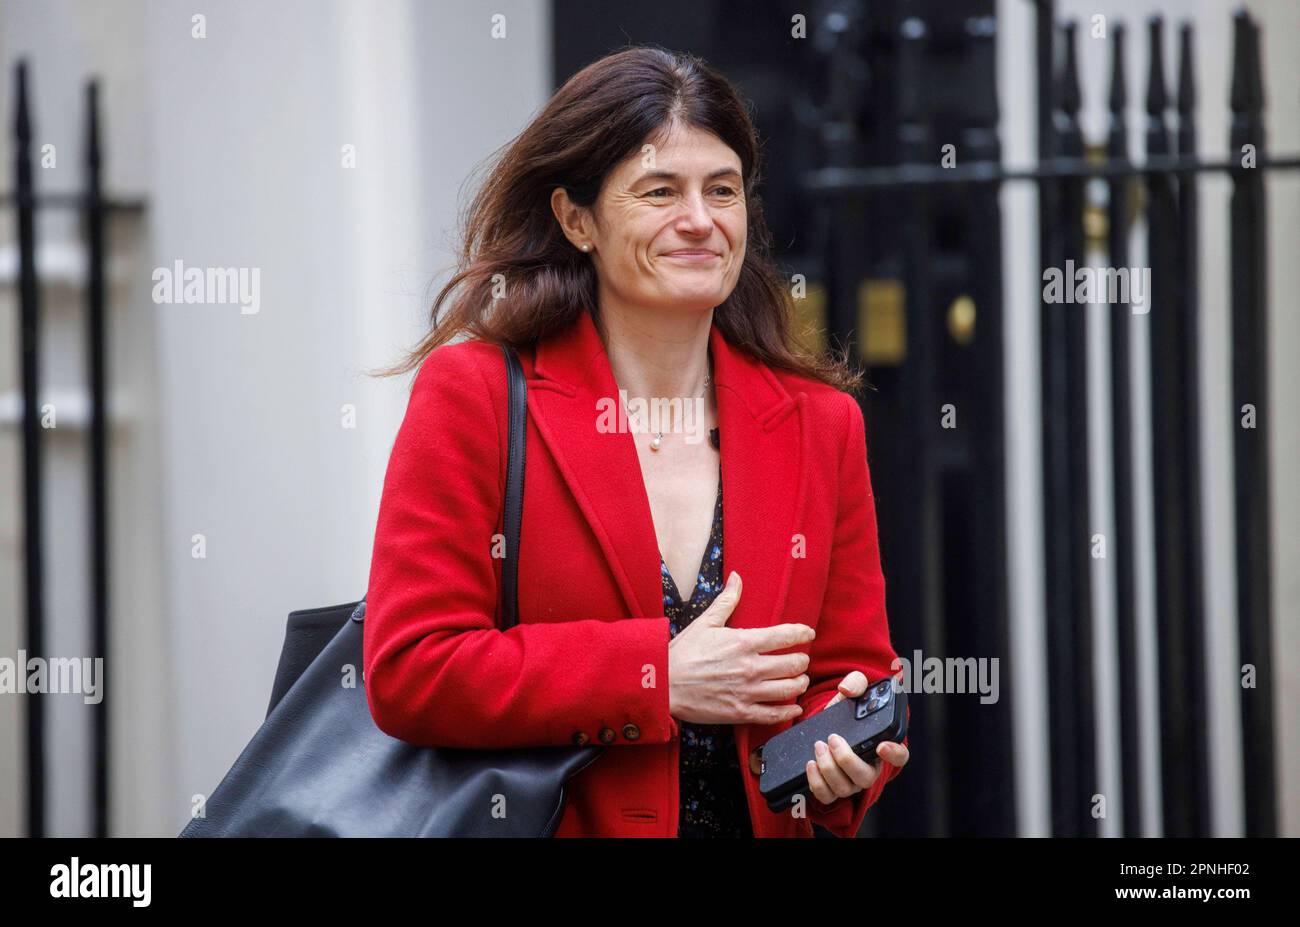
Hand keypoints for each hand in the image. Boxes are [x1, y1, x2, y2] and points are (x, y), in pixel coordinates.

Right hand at [667, 571, 816, 725]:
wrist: (663, 686)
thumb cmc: (682, 654)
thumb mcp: (705, 623)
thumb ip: (726, 601)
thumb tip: (737, 577)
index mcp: (743, 642)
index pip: (785, 636)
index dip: (802, 633)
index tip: (808, 633)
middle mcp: (750, 667)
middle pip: (794, 664)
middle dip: (802, 661)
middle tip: (801, 660)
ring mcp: (747, 692)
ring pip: (789, 689)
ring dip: (799, 683)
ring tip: (799, 680)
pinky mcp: (741, 713)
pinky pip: (775, 714)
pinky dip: (789, 711)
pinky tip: (793, 707)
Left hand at [805, 671, 910, 805]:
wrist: (820, 728)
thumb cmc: (843, 713)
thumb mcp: (849, 694)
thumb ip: (855, 683)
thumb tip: (847, 689)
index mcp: (880, 746)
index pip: (899, 756)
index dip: (894, 753)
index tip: (881, 745)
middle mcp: (868, 768)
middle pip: (866, 777)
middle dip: (847, 759)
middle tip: (832, 738)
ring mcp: (850, 782)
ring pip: (845, 788)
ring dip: (828, 768)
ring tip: (818, 745)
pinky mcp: (831, 790)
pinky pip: (826, 796)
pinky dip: (816, 782)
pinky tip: (810, 764)